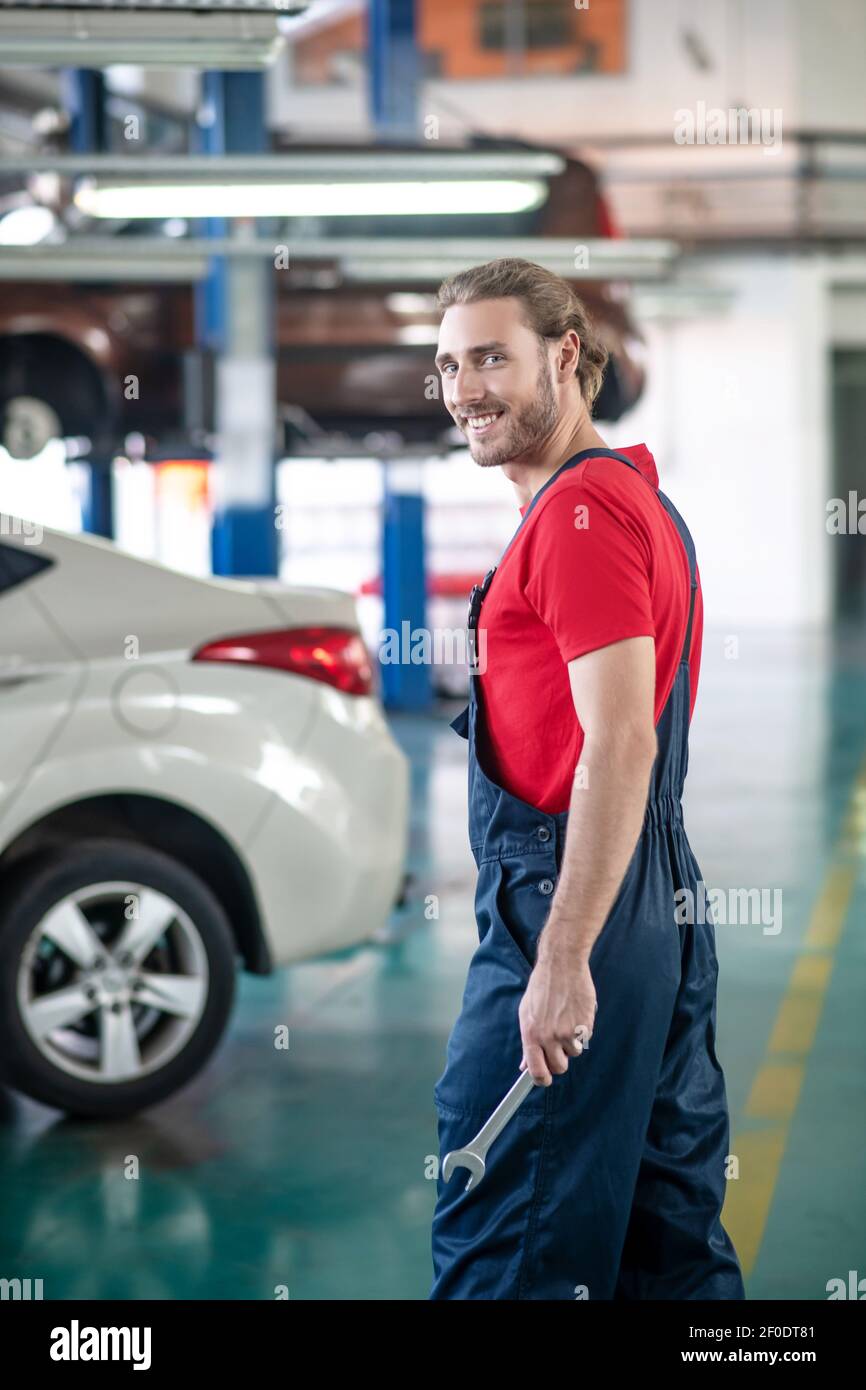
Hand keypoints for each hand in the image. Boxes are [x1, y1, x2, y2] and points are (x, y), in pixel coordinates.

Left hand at [518, 954, 596, 1085]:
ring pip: (574, 1053)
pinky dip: (583, 1030)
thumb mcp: (527, 1013)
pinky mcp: (584, 1025)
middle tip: (560, 1045)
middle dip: (560, 1060)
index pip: (536, 1071)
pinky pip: (585, 1039)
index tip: (545, 1079)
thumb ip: (528, 1041)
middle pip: (559, 1067)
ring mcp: (568, 1032)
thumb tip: (525, 1065)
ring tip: (567, 1020)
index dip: (542, 1079)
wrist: (562, 965)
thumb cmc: (543, 988)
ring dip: (573, 1042)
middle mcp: (548, 1036)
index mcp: (531, 1034)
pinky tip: (576, 1012)